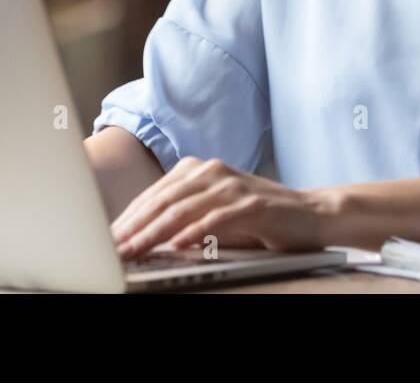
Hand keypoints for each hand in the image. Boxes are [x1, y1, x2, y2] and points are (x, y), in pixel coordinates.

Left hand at [109, 156, 341, 260]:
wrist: (310, 213)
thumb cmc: (259, 216)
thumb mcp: (216, 211)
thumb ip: (184, 215)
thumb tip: (143, 236)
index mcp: (200, 170)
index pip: (156, 194)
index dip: (130, 217)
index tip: (110, 238)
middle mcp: (213, 172)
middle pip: (165, 199)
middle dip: (135, 226)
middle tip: (114, 248)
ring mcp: (233, 186)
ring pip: (184, 208)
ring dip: (156, 231)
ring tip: (136, 249)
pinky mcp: (253, 203)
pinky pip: (217, 218)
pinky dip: (195, 231)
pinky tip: (177, 244)